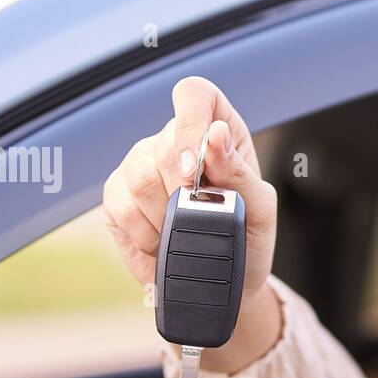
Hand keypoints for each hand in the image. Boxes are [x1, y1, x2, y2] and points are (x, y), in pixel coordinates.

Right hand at [103, 76, 281, 369]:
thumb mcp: (260, 208)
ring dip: (165, 218)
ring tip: (185, 236)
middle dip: (182, 192)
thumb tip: (215, 134)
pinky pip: (120, 209)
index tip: (195, 168)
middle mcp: (172, 142)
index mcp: (217, 130)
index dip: (190, 123)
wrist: (227, 281)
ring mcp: (140, 167)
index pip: (194, 95)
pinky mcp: (117, 198)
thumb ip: (240, 171)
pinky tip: (162, 245)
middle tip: (200, 219)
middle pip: (161, 147)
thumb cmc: (248, 238)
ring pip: (137, 179)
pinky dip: (144, 236)